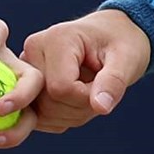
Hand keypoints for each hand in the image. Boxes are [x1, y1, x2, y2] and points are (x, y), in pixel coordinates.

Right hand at [16, 9, 153, 133]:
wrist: (111, 35)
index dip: (86, 97)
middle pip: (48, 104)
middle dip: (79, 108)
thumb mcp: (127, 58)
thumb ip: (114, 81)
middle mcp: (32, 52)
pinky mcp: (26, 85)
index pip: (61, 89)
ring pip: (42, 114)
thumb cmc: (121, 42)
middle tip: (98, 89)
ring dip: (72, 115)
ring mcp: (25, 70)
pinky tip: (77, 100)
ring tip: (89, 92)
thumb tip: (101, 107)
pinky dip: (62, 118)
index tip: (103, 84)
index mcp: (56, 39)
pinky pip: (39, 117)